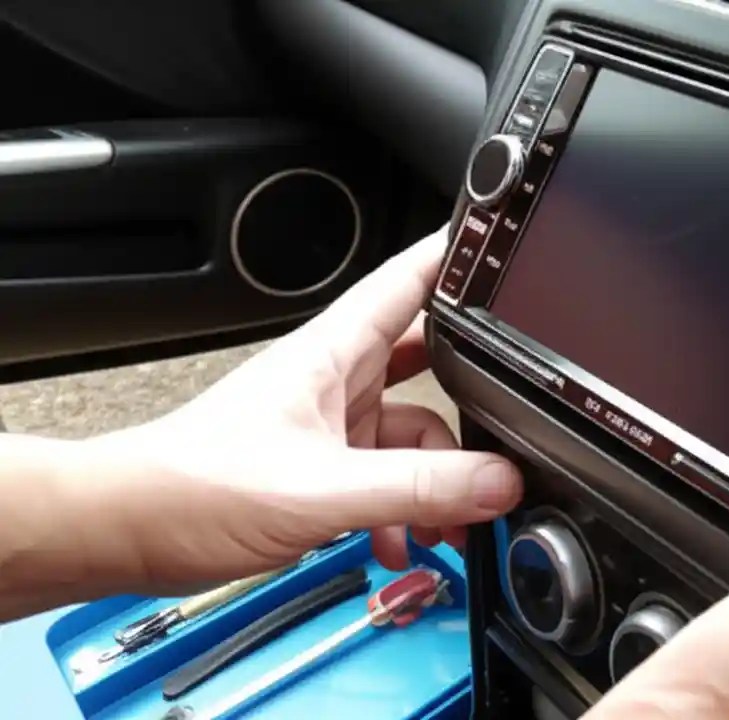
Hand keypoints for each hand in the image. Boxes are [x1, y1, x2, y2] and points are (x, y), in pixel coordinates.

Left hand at [59, 224, 521, 592]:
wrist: (131, 531)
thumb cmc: (192, 486)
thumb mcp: (322, 488)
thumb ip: (417, 488)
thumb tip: (495, 482)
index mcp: (334, 353)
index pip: (411, 280)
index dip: (462, 260)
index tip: (515, 258)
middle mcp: (338, 378)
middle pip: (432, 366)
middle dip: (471, 407)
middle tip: (505, 440)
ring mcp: (333, 422)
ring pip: (414, 433)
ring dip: (436, 481)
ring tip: (446, 526)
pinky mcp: (324, 466)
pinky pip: (388, 477)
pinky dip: (404, 510)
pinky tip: (396, 543)